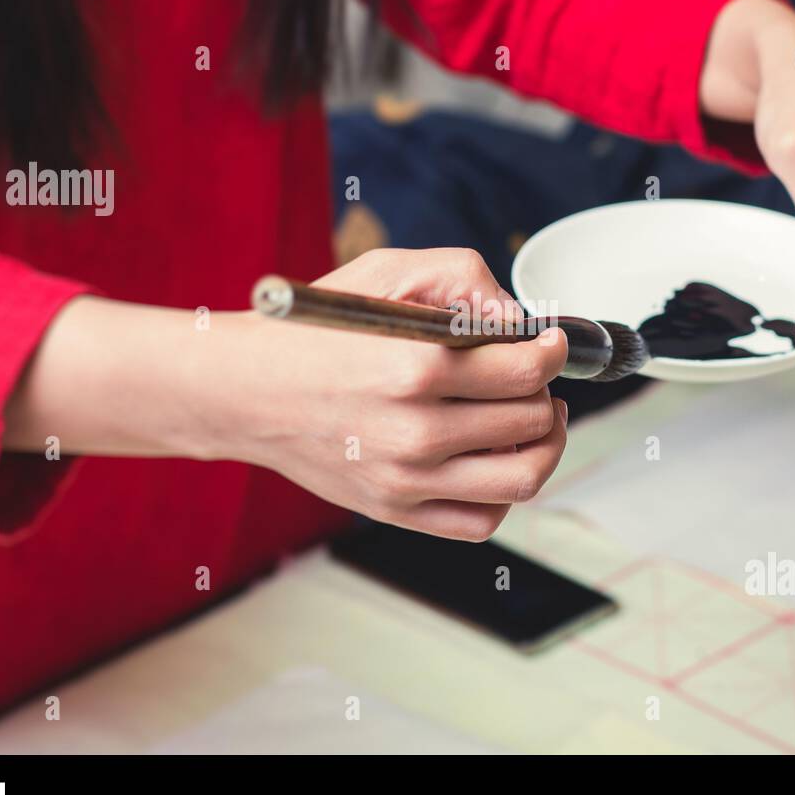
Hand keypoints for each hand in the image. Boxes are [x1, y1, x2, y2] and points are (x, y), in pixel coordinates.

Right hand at [4, 248, 568, 540]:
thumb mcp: (383, 272)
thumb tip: (519, 320)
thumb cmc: (313, 330)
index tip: (548, 344)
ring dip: (545, 445)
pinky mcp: (395, 512)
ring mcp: (407, 481)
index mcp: (416, 366)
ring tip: (536, 421)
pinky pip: (482, 521)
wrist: (243, 392)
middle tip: (533, 377)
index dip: (552, 352)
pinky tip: (493, 459)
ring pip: (522, 478)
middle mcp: (416, 431)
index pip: (528, 369)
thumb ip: (461, 279)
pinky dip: (503, 493)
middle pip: (532, 421)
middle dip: (545, 392)